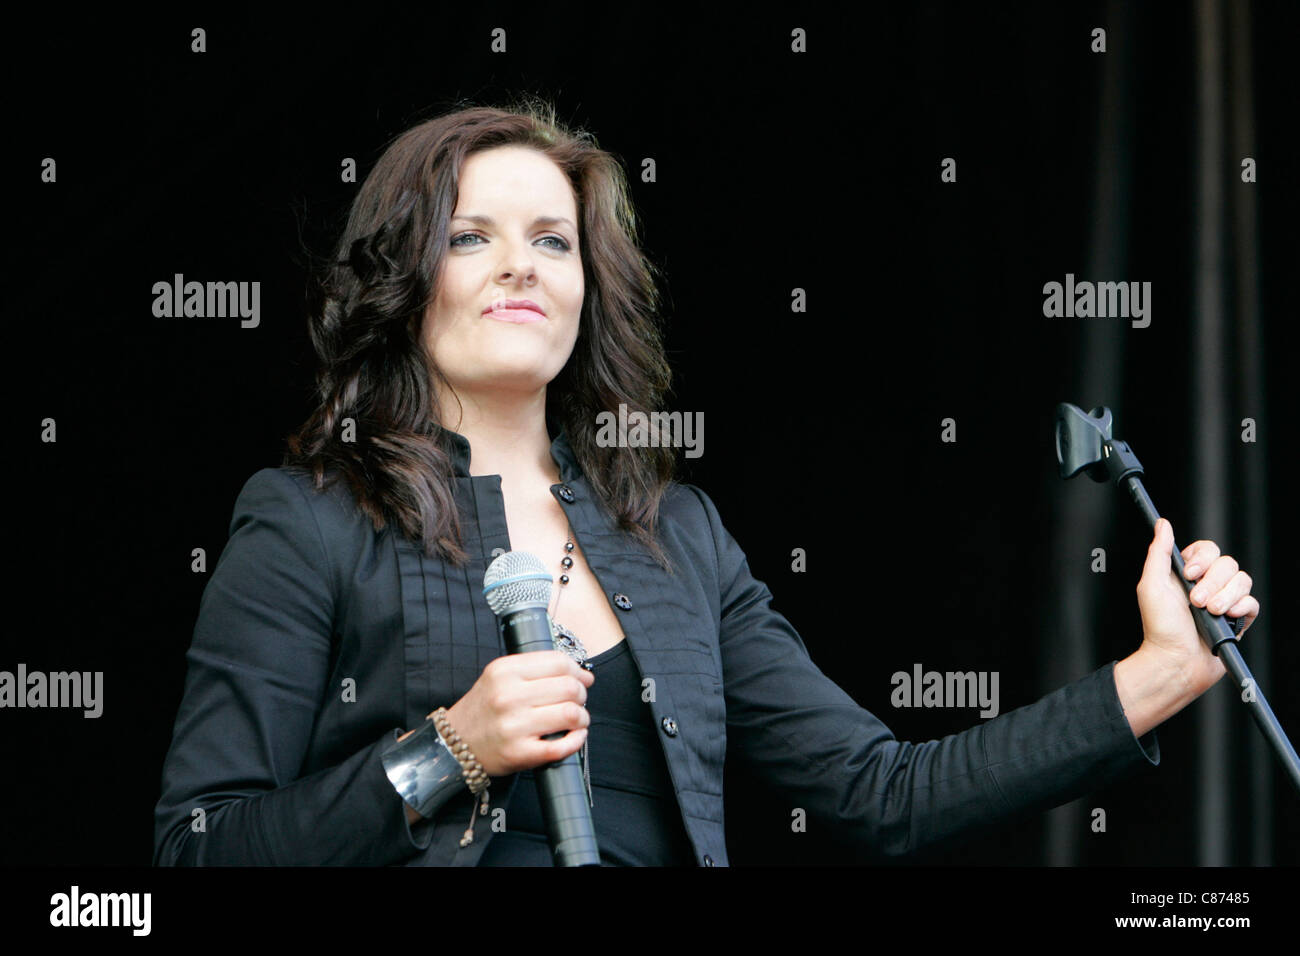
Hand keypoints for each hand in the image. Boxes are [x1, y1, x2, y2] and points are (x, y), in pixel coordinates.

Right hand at [439, 650, 593, 776]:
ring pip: (571, 714)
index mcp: (504, 671)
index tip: (583, 679)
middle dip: (582, 694)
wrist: (453, 745)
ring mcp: (514, 726)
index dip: (578, 671)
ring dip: (582, 718)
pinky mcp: (519, 753)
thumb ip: (534, 670)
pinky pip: (562, 746)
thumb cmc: (484, 710)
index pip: (558, 661)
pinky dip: (577, 741)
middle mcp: (508, 696)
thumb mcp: (498, 677)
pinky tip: (575, 737)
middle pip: (569, 687)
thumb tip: (582, 675)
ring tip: (577, 720)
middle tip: (578, 701)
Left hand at [1134, 518, 1259, 700]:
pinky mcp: (1238, 619)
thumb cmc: (1159, 626)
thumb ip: (1159, 552)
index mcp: (1187, 574)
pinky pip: (1252, 602)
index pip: (1208, 549)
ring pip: (1242, 580)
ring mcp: (1224, 601)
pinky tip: (1225, 617)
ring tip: (1209, 611)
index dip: (1202, 558)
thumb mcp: (1151, 584)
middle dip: (1211, 582)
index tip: (1189, 573)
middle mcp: (1208, 585)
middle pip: (1227, 563)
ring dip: (1224, 596)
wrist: (1175, 660)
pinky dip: (1239, 608)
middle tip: (1195, 600)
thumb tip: (1162, 524)